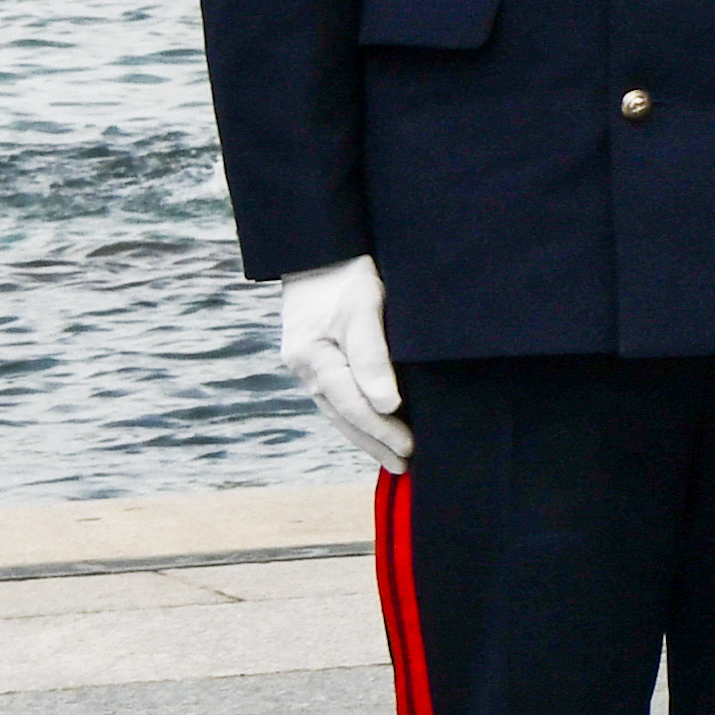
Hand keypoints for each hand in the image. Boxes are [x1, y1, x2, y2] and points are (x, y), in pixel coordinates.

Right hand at [272, 257, 408, 470]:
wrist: (319, 249)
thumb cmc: (347, 274)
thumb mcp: (364, 307)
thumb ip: (372, 355)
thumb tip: (386, 403)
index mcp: (311, 356)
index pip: (352, 404)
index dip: (382, 429)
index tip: (410, 447)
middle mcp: (305, 366)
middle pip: (343, 415)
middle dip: (376, 442)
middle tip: (407, 464)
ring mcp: (307, 366)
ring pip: (338, 411)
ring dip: (366, 437)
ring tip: (396, 460)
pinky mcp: (316, 361)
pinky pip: (337, 398)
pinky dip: (357, 418)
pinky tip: (376, 430)